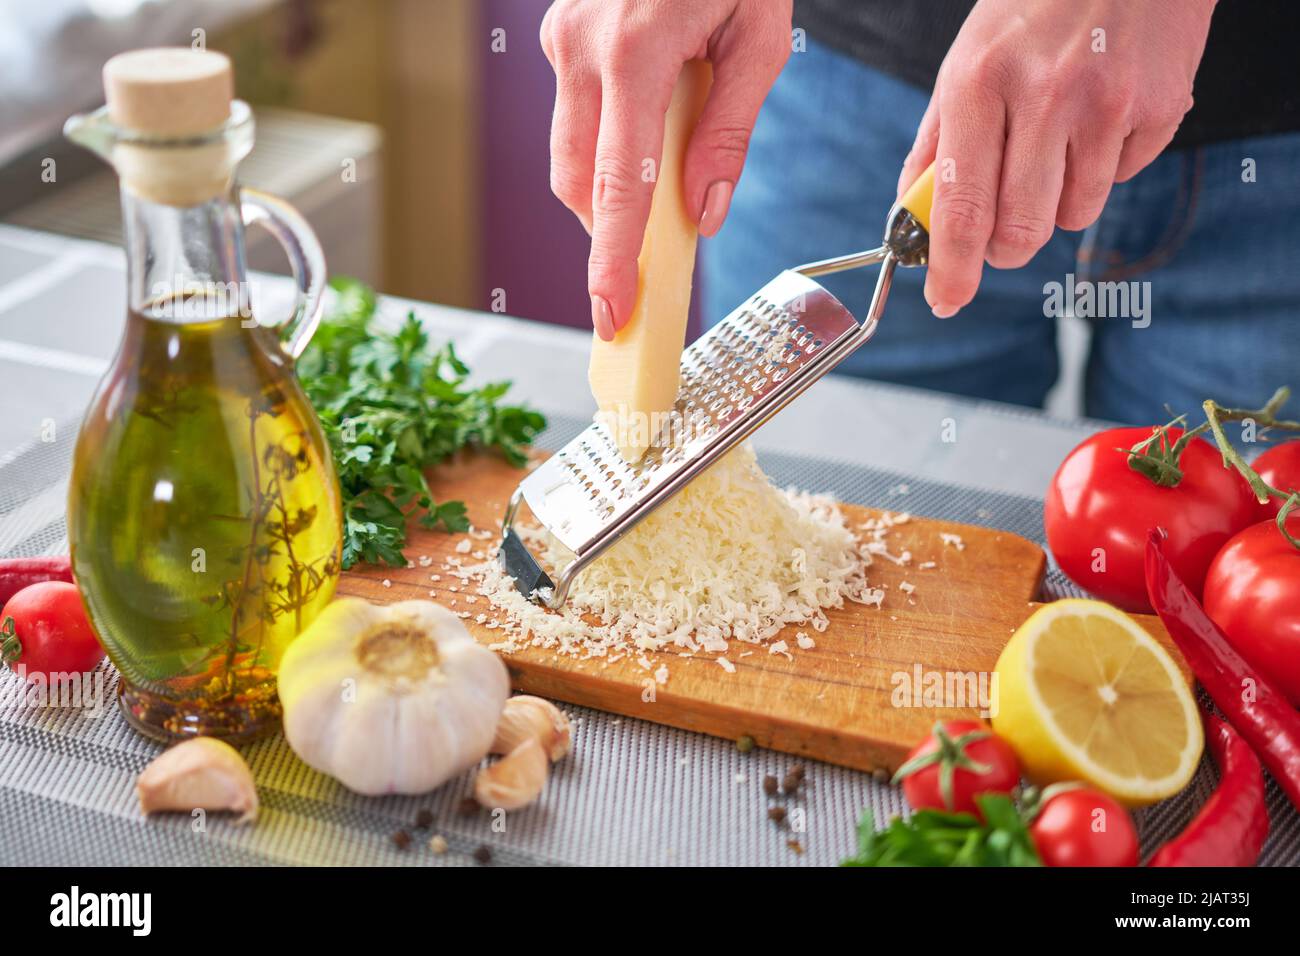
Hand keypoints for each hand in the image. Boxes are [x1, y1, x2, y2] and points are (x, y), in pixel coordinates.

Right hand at [541, 0, 791, 338]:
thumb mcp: (758, 37)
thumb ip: (728, 131)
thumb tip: (705, 213)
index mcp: (634, 50)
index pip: (616, 187)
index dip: (610, 261)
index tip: (610, 314)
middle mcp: (581, 47)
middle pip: (579, 183)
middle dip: (609, 234)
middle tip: (648, 272)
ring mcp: (561, 37)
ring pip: (571, 153)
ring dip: (609, 189)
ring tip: (665, 184)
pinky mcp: (561, 33)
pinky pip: (577, 114)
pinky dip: (609, 144)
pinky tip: (650, 129)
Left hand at [896, 0, 1215, 317]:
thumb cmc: (1035, 9)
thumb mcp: (966, 61)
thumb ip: (936, 144)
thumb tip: (912, 216)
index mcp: (981, 83)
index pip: (962, 206)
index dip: (953, 267)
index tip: (946, 300)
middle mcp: (1046, 96)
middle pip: (1021, 230)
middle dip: (1006, 248)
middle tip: (1003, 230)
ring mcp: (1109, 104)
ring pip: (1074, 216)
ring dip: (1057, 203)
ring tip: (1056, 142)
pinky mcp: (1161, 107)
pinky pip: (1120, 180)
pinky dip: (1104, 166)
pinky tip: (1099, 116)